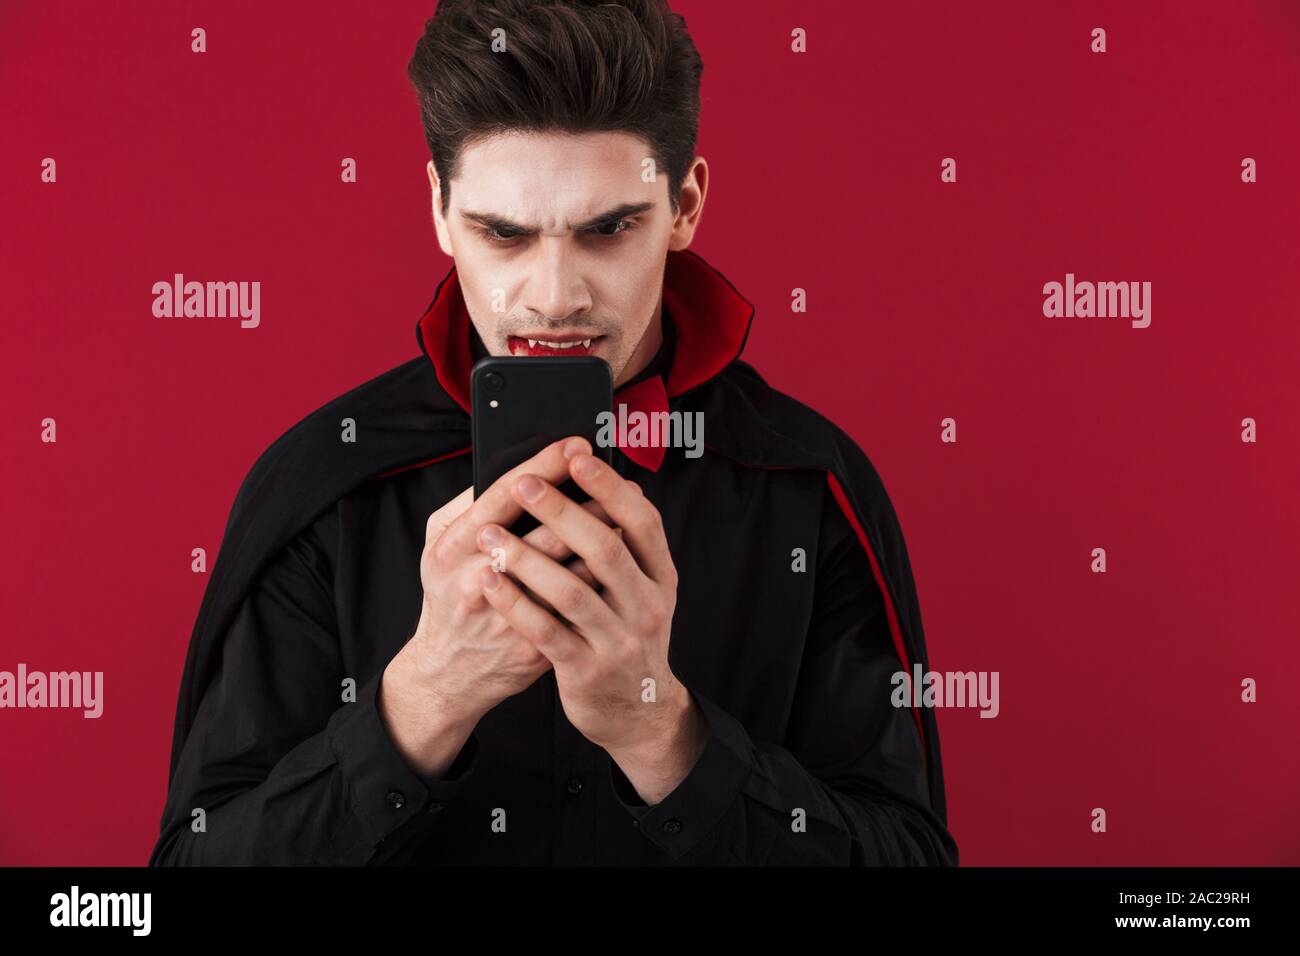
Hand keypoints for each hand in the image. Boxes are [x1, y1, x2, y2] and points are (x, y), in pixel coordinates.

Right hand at [380, 437, 616, 775]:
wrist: (448, 673)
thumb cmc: (448, 595)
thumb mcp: (436, 547)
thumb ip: (467, 506)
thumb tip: (514, 470)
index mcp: (452, 548)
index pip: (504, 496)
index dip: (543, 466)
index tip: (576, 444)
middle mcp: (477, 580)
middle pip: (547, 532)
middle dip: (588, 503)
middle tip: (617, 480)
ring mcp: (509, 616)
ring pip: (571, 570)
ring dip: (605, 539)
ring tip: (625, 515)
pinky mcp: (535, 644)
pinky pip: (580, 606)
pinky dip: (604, 579)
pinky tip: (622, 560)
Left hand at [473, 449, 705, 794]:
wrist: (639, 711)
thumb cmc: (629, 634)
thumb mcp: (645, 591)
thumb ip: (628, 546)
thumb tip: (605, 485)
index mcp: (661, 578)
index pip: (642, 522)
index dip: (611, 487)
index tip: (577, 456)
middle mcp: (646, 607)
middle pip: (604, 549)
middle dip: (561, 511)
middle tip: (523, 483)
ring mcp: (617, 641)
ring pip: (570, 591)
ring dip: (526, 557)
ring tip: (489, 534)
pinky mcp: (585, 670)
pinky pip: (544, 631)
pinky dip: (515, 603)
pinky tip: (490, 580)